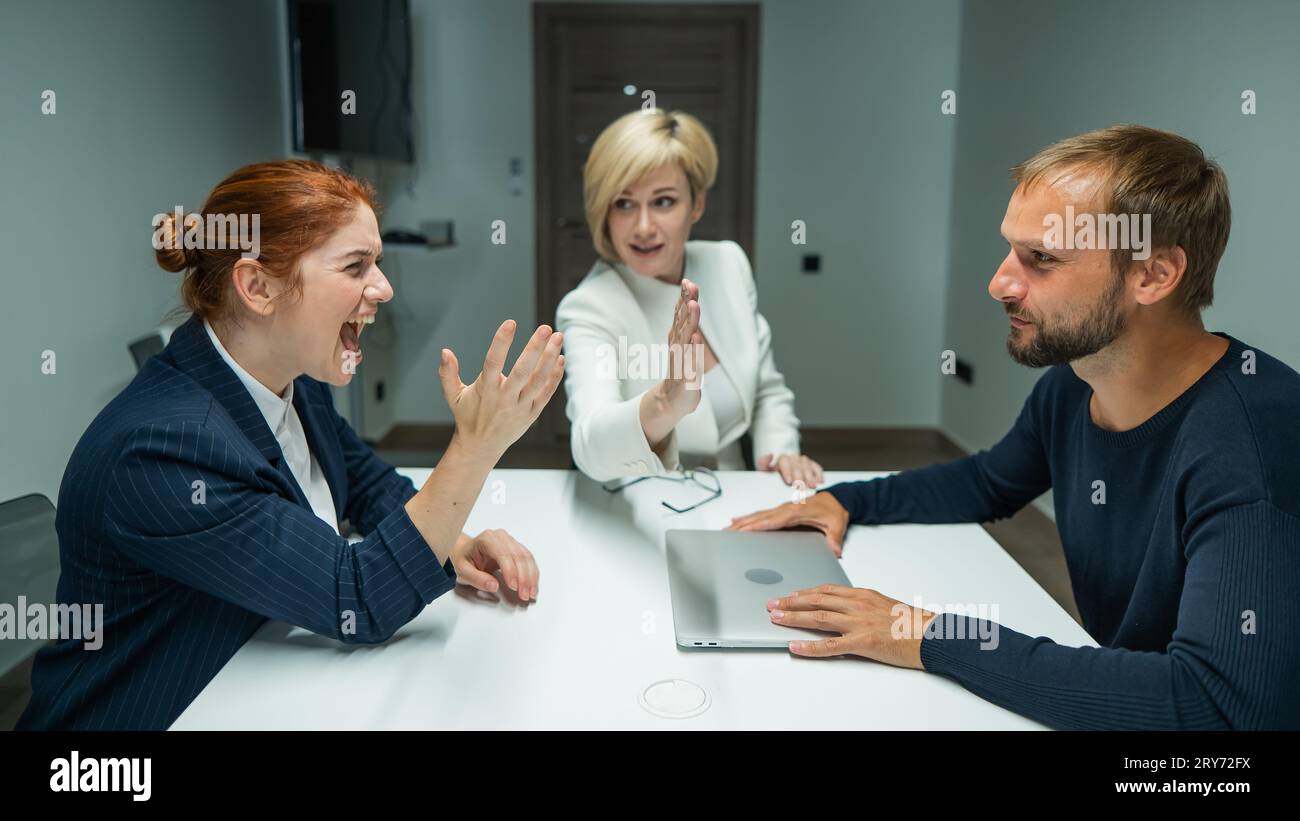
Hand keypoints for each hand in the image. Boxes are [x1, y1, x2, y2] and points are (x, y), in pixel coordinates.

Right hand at [439, 320, 563, 460]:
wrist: (480, 447)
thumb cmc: (467, 417)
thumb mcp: (453, 396)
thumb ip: (447, 373)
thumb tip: (444, 351)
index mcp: (485, 389)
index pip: (493, 362)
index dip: (501, 342)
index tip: (510, 323)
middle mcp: (504, 398)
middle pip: (522, 371)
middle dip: (535, 348)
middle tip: (545, 328)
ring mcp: (520, 407)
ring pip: (538, 381)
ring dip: (550, 358)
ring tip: (558, 337)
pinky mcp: (531, 414)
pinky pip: (546, 393)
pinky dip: (555, 376)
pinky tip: (561, 358)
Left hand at [451, 529, 539, 601]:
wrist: (463, 553)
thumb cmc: (462, 560)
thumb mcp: (462, 572)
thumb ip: (477, 579)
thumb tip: (494, 585)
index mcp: (487, 539)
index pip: (504, 554)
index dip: (511, 571)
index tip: (513, 587)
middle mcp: (501, 537)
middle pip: (518, 556)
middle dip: (524, 578)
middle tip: (524, 595)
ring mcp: (510, 541)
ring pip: (527, 558)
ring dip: (531, 577)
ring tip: (530, 593)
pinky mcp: (516, 548)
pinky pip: (528, 560)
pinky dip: (532, 574)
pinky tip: (533, 586)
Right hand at [655, 277, 703, 417]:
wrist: (671, 403)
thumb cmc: (681, 373)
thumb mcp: (684, 347)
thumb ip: (685, 326)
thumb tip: (687, 303)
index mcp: (678, 340)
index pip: (680, 316)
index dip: (684, 298)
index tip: (687, 280)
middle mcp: (677, 348)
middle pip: (682, 322)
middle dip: (686, 302)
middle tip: (690, 285)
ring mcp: (680, 362)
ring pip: (685, 338)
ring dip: (689, 321)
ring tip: (693, 305)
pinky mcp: (685, 378)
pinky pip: (689, 362)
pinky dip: (693, 350)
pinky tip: (696, 339)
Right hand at [725, 490, 849, 555]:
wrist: (836, 500)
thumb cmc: (834, 511)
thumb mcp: (838, 525)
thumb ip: (835, 539)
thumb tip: (835, 551)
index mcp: (797, 512)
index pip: (773, 520)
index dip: (757, 525)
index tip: (743, 530)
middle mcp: (786, 509)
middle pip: (760, 517)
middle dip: (743, 525)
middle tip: (727, 533)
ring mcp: (782, 509)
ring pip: (758, 515)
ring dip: (742, 522)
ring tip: (727, 529)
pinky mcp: (781, 511)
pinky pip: (762, 514)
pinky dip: (749, 518)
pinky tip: (738, 521)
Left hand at [758, 453, 823, 487]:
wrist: (780, 473)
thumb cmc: (772, 474)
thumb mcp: (765, 470)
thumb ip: (763, 463)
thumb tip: (770, 455)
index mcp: (782, 459)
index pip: (785, 463)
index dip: (788, 472)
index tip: (789, 481)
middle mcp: (793, 458)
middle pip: (798, 467)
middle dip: (800, 478)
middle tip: (802, 487)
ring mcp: (803, 461)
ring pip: (807, 468)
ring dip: (811, 478)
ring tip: (812, 486)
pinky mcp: (811, 464)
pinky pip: (816, 468)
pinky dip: (819, 474)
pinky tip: (820, 481)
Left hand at [766, 584, 937, 668]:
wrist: (931, 636)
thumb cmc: (911, 623)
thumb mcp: (884, 605)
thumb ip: (862, 605)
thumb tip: (843, 608)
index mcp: (863, 594)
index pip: (826, 590)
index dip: (805, 592)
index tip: (790, 594)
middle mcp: (858, 605)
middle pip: (817, 600)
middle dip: (791, 601)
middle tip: (772, 603)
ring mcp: (859, 623)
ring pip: (818, 617)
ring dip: (793, 617)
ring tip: (775, 618)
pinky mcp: (862, 642)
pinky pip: (830, 645)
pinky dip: (809, 646)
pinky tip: (795, 646)